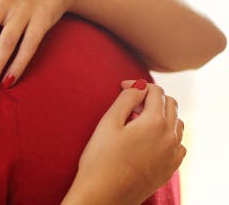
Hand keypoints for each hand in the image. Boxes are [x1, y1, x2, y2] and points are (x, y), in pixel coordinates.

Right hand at [65, 80, 185, 204]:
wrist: (104, 194)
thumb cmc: (101, 158)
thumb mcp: (109, 122)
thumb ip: (127, 99)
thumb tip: (140, 86)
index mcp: (154, 122)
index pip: (155, 91)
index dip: (138, 85)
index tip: (122, 87)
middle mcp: (170, 136)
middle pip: (171, 104)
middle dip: (152, 97)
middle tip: (131, 101)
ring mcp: (172, 154)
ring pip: (177, 123)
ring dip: (162, 114)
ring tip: (139, 118)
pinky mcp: (170, 168)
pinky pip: (178, 144)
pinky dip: (168, 134)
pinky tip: (150, 139)